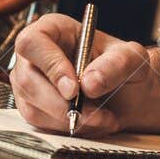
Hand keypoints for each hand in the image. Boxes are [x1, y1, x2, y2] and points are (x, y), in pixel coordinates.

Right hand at [10, 13, 153, 136]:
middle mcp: (32, 56)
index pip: (33, 42)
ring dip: (71, 119)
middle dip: (62, 104)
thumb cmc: (123, 66)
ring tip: (105, 118)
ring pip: (34, 107)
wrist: (124, 90)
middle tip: (95, 114)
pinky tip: (94, 123)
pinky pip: (41, 124)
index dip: (51, 66)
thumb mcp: (132, 57)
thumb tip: (89, 83)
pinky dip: (68, 128)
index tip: (74, 89)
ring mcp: (27, 83)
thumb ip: (117, 64)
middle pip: (27, 80)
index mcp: (52, 29)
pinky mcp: (31, 107)